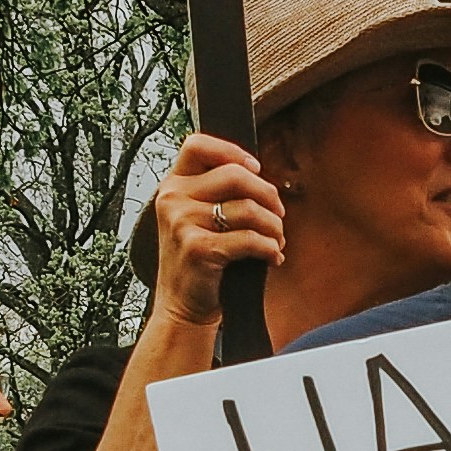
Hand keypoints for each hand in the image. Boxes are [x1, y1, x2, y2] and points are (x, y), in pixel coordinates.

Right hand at [144, 133, 286, 328]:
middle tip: (278, 214)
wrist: (181, 306)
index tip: (255, 168)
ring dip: (274, 226)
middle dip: (268, 194)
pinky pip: (250, 238)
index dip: (232, 151)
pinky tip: (273, 256)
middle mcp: (172, 200)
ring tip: (276, 239)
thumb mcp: (194, 217)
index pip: (197, 145)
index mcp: (172, 186)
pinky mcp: (198, 248)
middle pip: (235, 175)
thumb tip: (258, 173)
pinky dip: (270, 248)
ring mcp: (182, 224)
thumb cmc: (198, 260)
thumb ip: (215, 191)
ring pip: (249, 208)